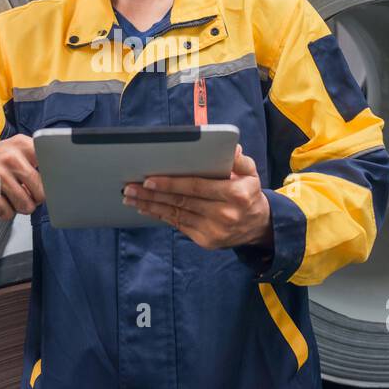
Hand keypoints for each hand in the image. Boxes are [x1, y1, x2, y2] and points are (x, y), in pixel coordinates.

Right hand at [0, 135, 44, 220]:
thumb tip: (58, 185)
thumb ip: (37, 161)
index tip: (49, 184)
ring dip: (20, 207)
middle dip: (35, 199)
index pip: (51, 166)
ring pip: (25, 205)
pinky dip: (5, 213)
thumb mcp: (15, 150)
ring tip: (10, 197)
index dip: (52, 181)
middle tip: (26, 195)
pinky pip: (7, 213)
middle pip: (40, 192)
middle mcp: (10, 157)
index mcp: (22, 144)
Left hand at [122, 143, 271, 250]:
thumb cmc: (248, 193)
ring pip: (176, 215)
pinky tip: (147, 208)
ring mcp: (215, 230)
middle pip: (181, 201)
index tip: (149, 179)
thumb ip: (239, 160)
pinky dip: (161, 216)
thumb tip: (231, 147)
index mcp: (235, 194)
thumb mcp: (251, 172)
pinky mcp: (207, 241)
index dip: (171, 184)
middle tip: (129, 187)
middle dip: (152, 194)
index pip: (197, 186)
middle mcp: (224, 214)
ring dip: (151, 206)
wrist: (258, 226)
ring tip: (130, 197)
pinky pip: (179, 225)